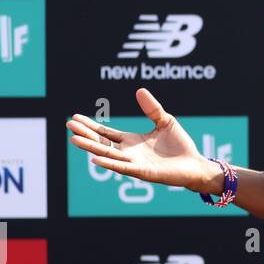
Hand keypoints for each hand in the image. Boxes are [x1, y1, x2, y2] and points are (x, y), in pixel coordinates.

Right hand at [65, 88, 221, 194]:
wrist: (195, 164)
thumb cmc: (180, 145)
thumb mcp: (165, 121)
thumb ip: (152, 109)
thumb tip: (139, 90)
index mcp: (131, 142)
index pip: (106, 133)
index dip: (91, 126)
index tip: (75, 118)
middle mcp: (128, 153)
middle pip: (101, 143)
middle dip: (85, 134)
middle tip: (69, 126)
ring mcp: (134, 164)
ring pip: (108, 155)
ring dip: (90, 148)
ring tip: (74, 139)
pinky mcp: (143, 173)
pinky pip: (123, 168)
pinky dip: (109, 163)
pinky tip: (95, 158)